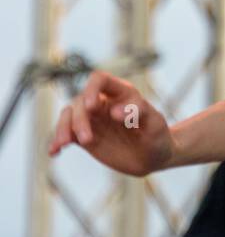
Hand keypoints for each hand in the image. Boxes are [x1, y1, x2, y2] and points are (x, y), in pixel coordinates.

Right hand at [48, 70, 174, 177]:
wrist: (154, 156)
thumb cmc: (158, 135)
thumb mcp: (155, 123)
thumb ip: (139, 112)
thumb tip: (115, 111)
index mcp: (121, 93)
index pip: (99, 79)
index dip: (91, 89)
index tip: (91, 106)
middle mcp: (103, 102)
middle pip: (81, 102)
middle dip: (80, 120)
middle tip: (87, 140)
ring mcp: (92, 119)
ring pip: (68, 115)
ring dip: (63, 128)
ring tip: (63, 145)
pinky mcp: (84, 137)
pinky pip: (66, 134)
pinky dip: (57, 141)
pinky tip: (53, 152)